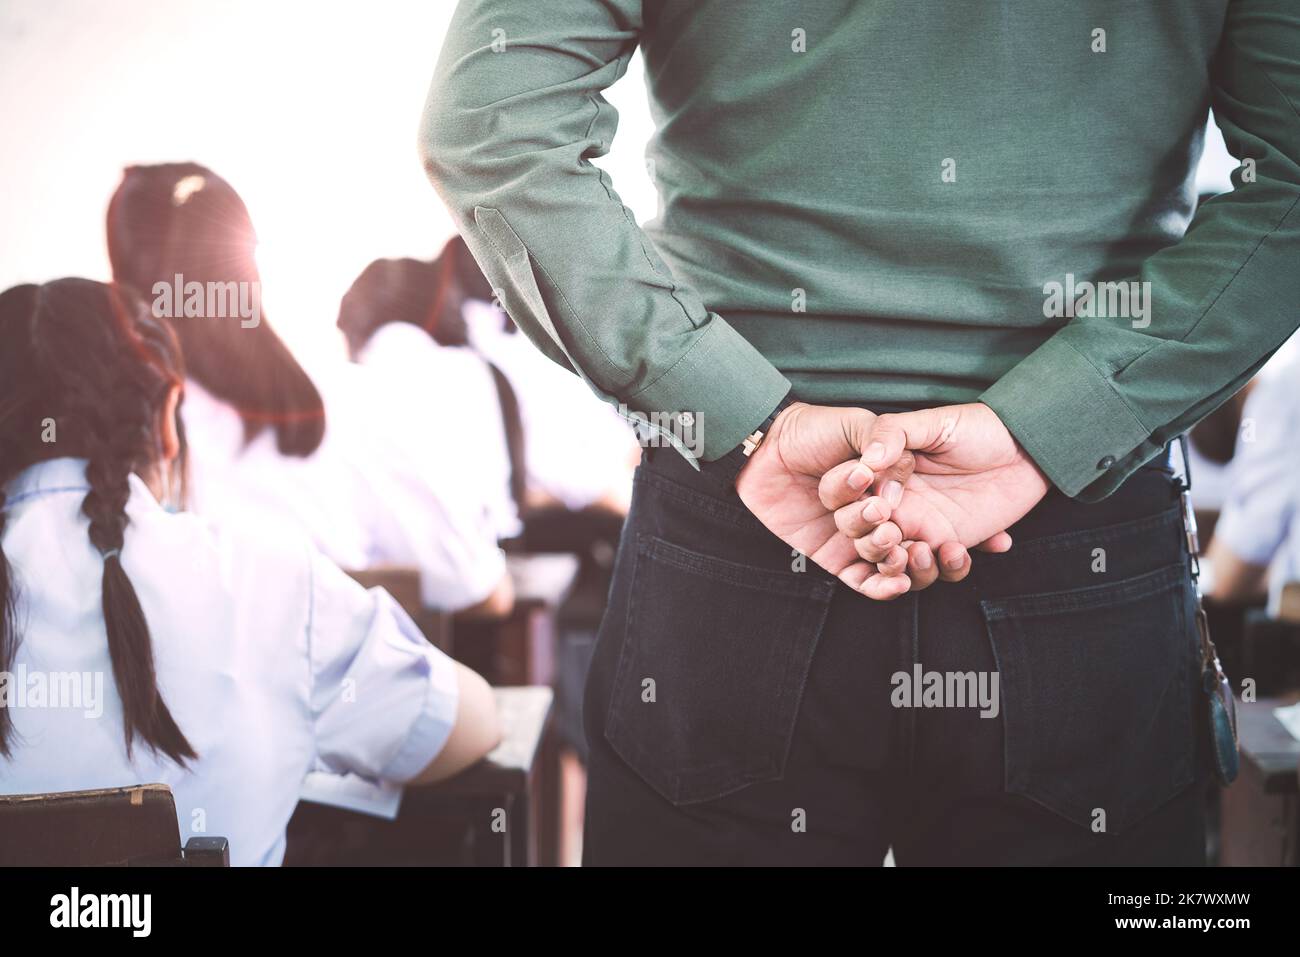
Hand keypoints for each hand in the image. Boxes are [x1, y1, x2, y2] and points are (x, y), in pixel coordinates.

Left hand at [736, 401, 925, 598]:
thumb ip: (884, 436)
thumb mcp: (854, 424)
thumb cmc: (812, 431)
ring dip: (890, 555)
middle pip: (899, 535)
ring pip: (885, 559)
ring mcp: (855, 538)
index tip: (887, 495)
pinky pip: (864, 582)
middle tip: (878, 512)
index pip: (914, 505)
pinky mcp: (834, 560)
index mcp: (886, 486)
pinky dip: (883, 587)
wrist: (766, 450)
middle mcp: (875, 514)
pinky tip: (897, 582)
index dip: (908, 504)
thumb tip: (894, 471)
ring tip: (883, 534)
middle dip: (891, 530)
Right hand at [828, 402, 1049, 559]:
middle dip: (877, 549)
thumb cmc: (976, 427)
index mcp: (883, 480)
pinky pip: (944, 571)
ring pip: (904, 567)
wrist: (1026, 444)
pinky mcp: (956, 543)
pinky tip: (960, 551)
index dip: (855, 516)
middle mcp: (899, 509)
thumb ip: (893, 432)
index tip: (877, 511)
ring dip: (913, 569)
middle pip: (869, 544)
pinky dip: (950, 569)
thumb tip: (868, 460)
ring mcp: (927, 529)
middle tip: (897, 538)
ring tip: (929, 550)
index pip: (852, 506)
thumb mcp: (931, 422)